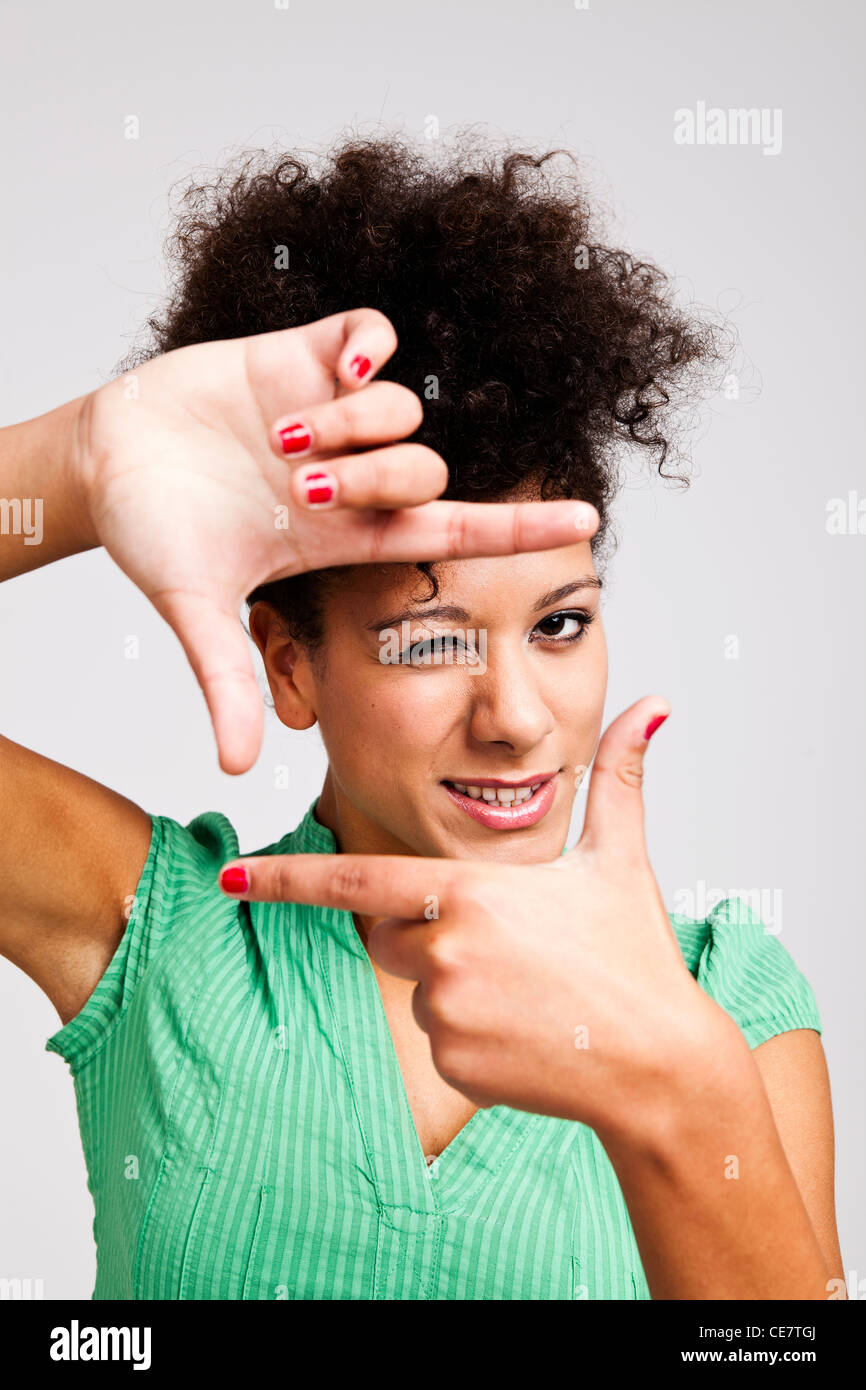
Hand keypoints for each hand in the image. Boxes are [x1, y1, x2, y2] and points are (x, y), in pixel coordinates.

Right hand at [76, 308, 597, 772]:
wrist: (104, 462)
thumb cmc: (152, 534)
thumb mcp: (194, 607)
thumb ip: (224, 679)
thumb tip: (236, 769)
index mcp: (343, 536)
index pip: (453, 532)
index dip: (521, 529)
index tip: (591, 523)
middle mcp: (353, 477)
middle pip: (424, 470)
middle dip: (375, 476)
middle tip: (299, 487)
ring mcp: (331, 415)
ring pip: (402, 408)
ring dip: (354, 424)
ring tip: (283, 440)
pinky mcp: (302, 356)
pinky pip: (372, 335)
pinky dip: (369, 342)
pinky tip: (339, 362)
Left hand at [218, 697, 745, 1140]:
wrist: (659, 1065)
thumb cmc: (635, 957)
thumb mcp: (619, 860)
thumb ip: (620, 778)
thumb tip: (653, 706)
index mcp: (468, 889)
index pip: (353, 878)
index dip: (283, 878)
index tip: (229, 877)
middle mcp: (444, 947)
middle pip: (391, 933)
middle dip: (430, 934)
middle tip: (510, 949)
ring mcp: (444, 1009)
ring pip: (416, 987)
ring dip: (457, 987)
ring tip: (530, 994)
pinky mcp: (452, 1063)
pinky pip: (437, 1039)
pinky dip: (472, 1038)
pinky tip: (527, 1035)